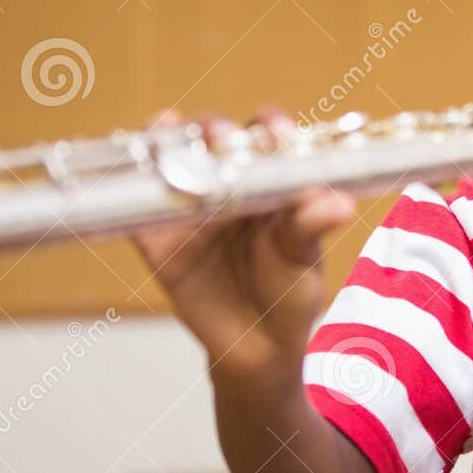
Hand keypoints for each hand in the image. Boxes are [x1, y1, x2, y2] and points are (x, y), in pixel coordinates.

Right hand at [131, 109, 356, 378]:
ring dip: (168, 139)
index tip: (275, 134)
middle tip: (219, 135)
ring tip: (169, 129)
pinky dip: (131, 181)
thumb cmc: (289, 290)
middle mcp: (228, 180)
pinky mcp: (158, 236)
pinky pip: (139, 204)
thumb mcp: (302, 259)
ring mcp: (191, 205)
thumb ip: (312, 226)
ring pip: (173, 159)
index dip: (269, 126)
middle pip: (214, 137)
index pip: (267, 136)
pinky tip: (135, 167)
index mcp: (270, 177)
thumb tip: (342, 204)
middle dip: (214, 128)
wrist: (257, 346)